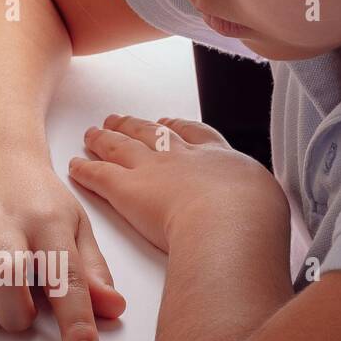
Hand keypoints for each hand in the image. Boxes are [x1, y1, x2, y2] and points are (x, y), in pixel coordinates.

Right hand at [0, 149, 126, 340]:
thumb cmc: (37, 201)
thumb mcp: (75, 227)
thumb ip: (92, 272)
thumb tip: (114, 311)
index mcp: (48, 219)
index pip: (66, 274)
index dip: (75, 319)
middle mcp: (4, 216)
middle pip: (6, 273)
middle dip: (14, 313)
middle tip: (20, 315)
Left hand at [69, 114, 284, 251]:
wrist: (230, 220)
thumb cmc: (254, 219)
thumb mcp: (265, 204)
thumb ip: (255, 204)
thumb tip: (257, 216)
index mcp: (220, 160)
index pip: (196, 136)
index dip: (178, 127)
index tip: (166, 122)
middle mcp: (183, 158)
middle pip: (152, 134)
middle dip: (134, 125)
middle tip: (119, 120)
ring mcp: (154, 170)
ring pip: (122, 147)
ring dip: (105, 139)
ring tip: (92, 133)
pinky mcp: (127, 190)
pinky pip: (100, 175)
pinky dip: (85, 169)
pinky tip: (75, 165)